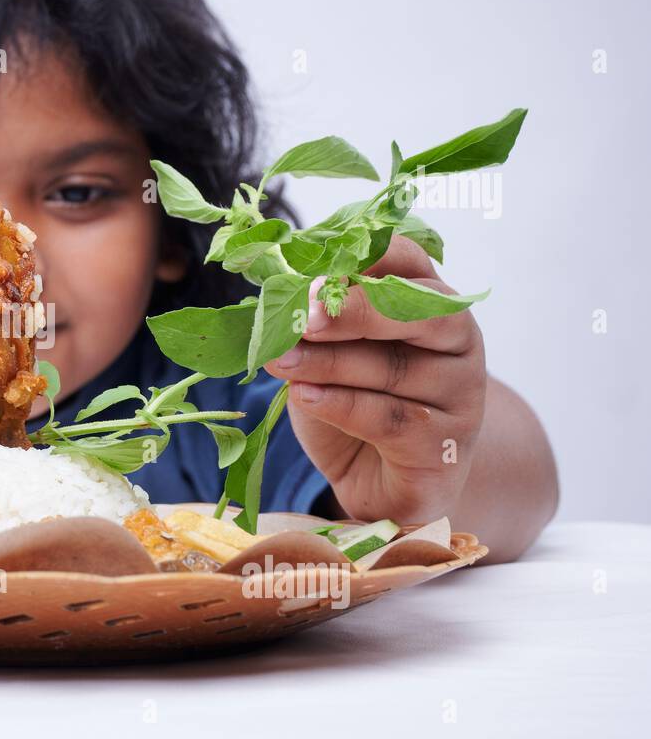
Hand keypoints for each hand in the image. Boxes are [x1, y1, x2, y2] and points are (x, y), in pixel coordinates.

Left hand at [263, 236, 486, 524]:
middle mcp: (457, 342)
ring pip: (393, 367)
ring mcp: (460, 395)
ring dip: (328, 362)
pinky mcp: (444, 447)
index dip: (368, 255)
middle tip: (301, 311)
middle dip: (354, 308)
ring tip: (279, 360)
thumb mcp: (330, 354)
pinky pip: (389, 419)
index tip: (317, 259)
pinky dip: (340, 404)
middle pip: (416, 310)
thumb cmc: (356, 403)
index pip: (410, 262)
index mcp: (429, 303)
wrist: (381, 483)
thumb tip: (278, 299)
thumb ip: (316, 325)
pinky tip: (304, 396)